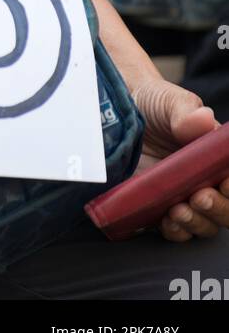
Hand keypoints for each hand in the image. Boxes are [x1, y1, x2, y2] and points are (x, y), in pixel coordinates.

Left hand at [131, 77, 228, 240]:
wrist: (114, 112)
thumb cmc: (150, 104)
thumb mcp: (167, 100)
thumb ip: (185, 110)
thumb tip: (204, 119)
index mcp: (214, 156)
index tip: (225, 182)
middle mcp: (204, 179)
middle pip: (226, 208)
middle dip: (218, 208)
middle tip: (201, 197)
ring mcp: (182, 196)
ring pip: (204, 223)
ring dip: (197, 222)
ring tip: (180, 210)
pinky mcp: (158, 207)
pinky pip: (175, 230)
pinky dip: (175, 231)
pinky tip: (166, 221)